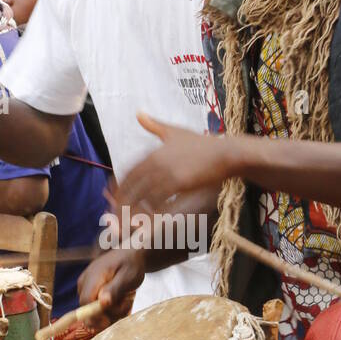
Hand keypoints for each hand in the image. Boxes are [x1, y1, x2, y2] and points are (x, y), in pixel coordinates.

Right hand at [77, 247, 143, 328]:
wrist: (130, 255)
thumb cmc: (131, 264)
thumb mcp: (128, 276)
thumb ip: (115, 289)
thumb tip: (102, 302)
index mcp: (92, 277)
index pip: (85, 303)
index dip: (94, 316)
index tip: (108, 321)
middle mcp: (84, 283)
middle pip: (88, 310)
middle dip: (107, 314)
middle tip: (126, 305)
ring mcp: (85, 287)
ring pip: (93, 311)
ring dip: (111, 312)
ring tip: (126, 300)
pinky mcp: (90, 291)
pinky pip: (96, 308)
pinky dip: (109, 309)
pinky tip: (120, 300)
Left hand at [113, 114, 232, 210]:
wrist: (225, 152)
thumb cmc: (202, 144)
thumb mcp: (175, 132)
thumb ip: (154, 125)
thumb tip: (138, 114)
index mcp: (152, 153)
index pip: (128, 174)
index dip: (119, 190)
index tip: (114, 202)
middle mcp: (156, 162)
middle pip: (131, 188)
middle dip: (122, 205)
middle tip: (118, 219)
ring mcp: (168, 173)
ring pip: (143, 198)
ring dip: (135, 213)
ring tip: (130, 225)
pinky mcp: (180, 183)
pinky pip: (160, 202)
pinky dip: (152, 214)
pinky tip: (150, 222)